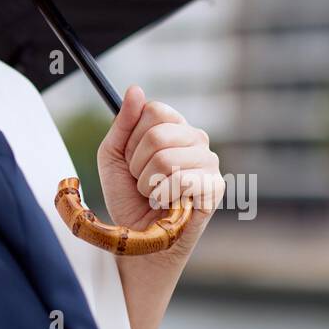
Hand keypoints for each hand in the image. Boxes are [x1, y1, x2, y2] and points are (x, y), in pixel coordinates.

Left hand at [97, 85, 222, 247]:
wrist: (138, 238)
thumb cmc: (127, 196)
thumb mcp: (113, 155)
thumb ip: (122, 123)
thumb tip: (136, 89)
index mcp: (174, 126)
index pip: (153, 110)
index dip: (133, 137)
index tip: (131, 158)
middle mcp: (196, 139)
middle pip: (157, 133)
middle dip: (137, 163)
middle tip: (142, 180)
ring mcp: (209, 161)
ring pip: (165, 158)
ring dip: (147, 183)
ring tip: (154, 193)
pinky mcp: (214, 186)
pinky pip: (180, 180)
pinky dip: (162, 196)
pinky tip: (167, 203)